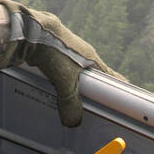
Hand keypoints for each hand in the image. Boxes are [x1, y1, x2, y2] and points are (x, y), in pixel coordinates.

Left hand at [0, 0, 123, 127]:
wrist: (29, 31)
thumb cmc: (53, 50)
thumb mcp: (65, 80)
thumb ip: (70, 102)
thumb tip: (73, 122)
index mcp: (91, 58)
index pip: (110, 76)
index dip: (116, 88)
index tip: (124, 98)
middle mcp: (80, 54)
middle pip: (90, 77)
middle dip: (90, 92)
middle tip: (90, 109)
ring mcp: (64, 52)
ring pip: (71, 74)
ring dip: (69, 87)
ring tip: (67, 103)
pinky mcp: (49, 52)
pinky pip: (56, 71)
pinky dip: (55, 81)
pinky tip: (49, 90)